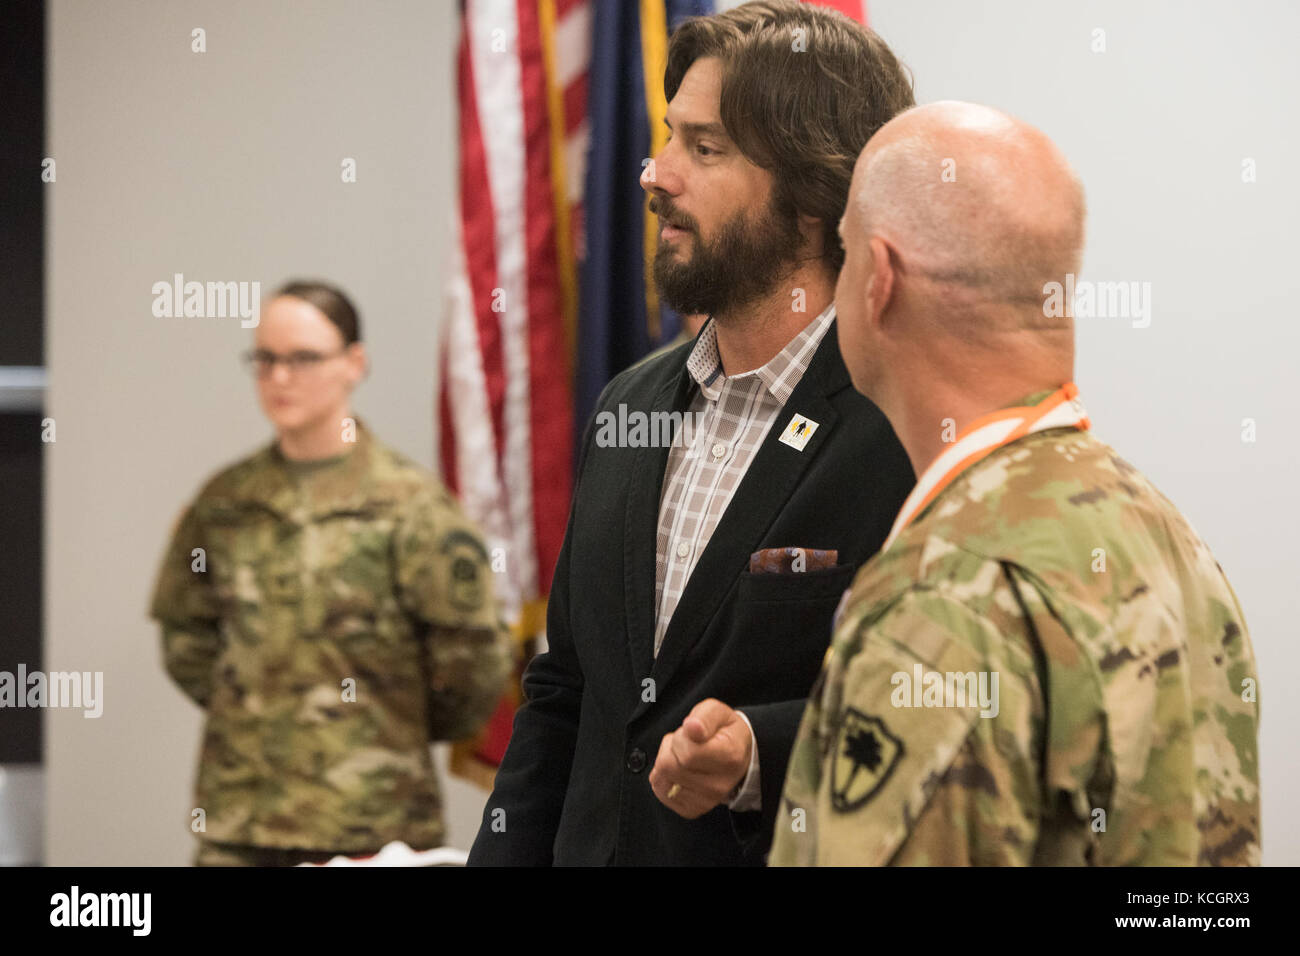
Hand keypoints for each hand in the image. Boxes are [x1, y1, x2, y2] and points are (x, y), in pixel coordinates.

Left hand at [649, 698, 751, 818]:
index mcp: (729, 756)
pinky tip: (679, 770)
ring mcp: (706, 801)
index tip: (691, 733)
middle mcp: (719, 785)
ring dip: (665, 762)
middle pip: (669, 766)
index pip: (687, 753)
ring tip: (682, 755)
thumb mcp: (717, 712)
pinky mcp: (692, 810)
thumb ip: (703, 717)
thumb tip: (692, 727)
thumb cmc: (724, 731)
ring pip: (662, 779)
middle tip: (685, 743)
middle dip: (670, 749)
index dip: (680, 738)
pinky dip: (663, 778)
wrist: (738, 756)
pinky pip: (661, 792)